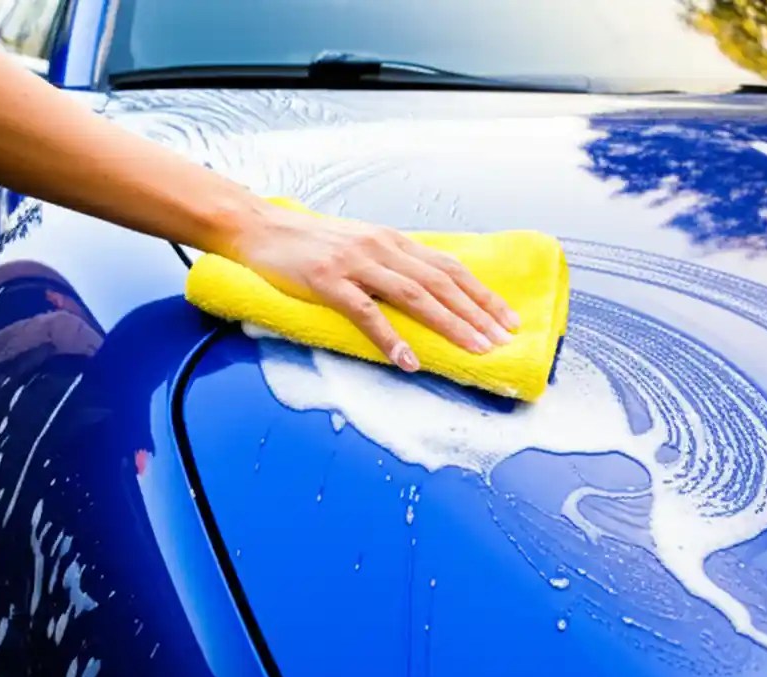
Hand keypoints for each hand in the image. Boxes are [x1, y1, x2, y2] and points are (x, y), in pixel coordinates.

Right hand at [225, 203, 519, 371]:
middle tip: (503, 341)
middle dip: (477, 313)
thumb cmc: (309, 242)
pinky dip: (390, 337)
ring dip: (449, 324)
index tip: (507, 319)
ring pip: (414, 296)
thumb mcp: (359, 245)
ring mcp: (355, 264)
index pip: (449, 267)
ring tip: (473, 349)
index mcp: (393, 240)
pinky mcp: (327, 281)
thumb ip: (391, 264)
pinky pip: (365, 312)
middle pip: (440, 282)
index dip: (482, 294)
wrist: (259, 227)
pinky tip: (409, 359)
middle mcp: (381, 248)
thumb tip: (428, 291)